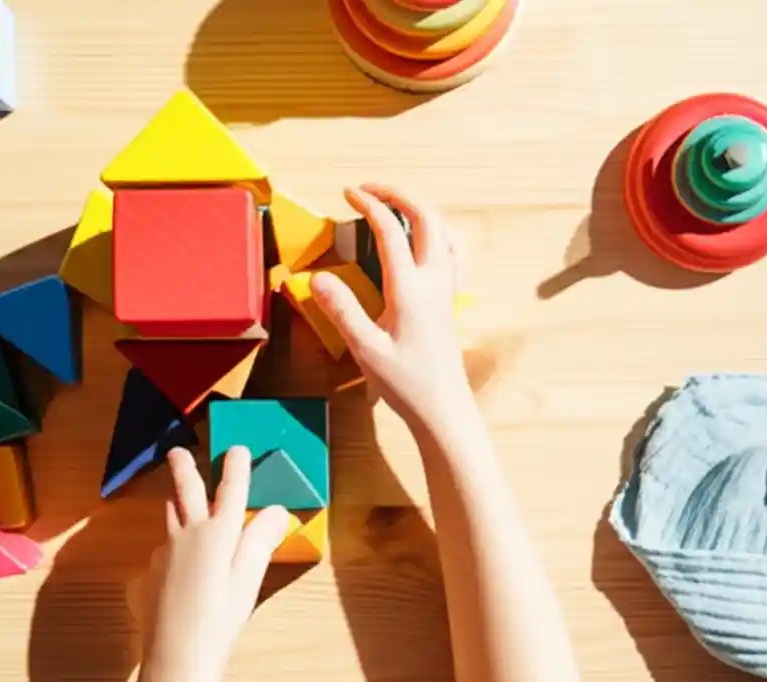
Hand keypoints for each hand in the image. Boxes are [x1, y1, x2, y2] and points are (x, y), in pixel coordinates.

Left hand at [136, 447, 290, 681]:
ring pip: (169, 520)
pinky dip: (172, 553)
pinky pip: (162, 554)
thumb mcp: (248, 580)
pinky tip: (178, 575)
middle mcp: (187, 535)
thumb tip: (277, 510)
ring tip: (175, 498)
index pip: (231, 490)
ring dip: (175, 504)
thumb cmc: (220, 619)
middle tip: (177, 451)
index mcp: (218, 533)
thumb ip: (260, 541)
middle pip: (185, 492)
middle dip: (184, 468)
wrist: (177, 655)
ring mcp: (162, 554)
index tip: (237, 448)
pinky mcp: (146, 575)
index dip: (236, 467)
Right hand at [312, 184, 472, 433]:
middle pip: (426, 216)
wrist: (443, 407)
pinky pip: (449, 248)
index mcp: (409, 289)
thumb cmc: (405, 382)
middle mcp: (433, 280)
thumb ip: (342, 310)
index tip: (348, 193)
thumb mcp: (365, 350)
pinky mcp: (449, 297)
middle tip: (369, 189)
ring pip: (442, 229)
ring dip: (417, 209)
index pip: (390, 230)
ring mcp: (446, 287)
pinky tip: (419, 238)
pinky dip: (433, 231)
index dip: (369, 204)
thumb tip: (318, 278)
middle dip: (398, 194)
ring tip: (391, 205)